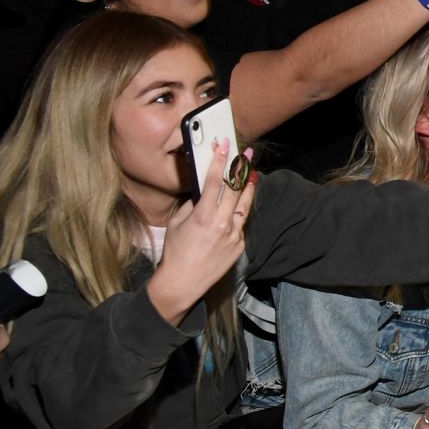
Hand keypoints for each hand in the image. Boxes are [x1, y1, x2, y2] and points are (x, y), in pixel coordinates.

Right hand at [145, 142, 256, 324]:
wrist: (183, 282)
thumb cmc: (176, 252)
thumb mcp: (178, 223)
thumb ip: (192, 205)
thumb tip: (202, 191)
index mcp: (203, 217)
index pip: (214, 182)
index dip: (219, 161)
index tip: (223, 146)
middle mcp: (222, 224)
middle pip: (235, 189)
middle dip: (240, 168)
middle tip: (245, 153)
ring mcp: (234, 235)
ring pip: (245, 205)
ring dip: (249, 187)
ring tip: (252, 172)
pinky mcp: (240, 245)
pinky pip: (241, 223)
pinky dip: (240, 212)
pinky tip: (240, 204)